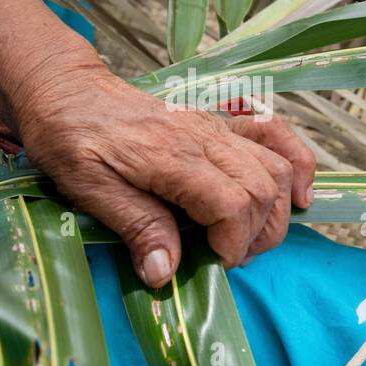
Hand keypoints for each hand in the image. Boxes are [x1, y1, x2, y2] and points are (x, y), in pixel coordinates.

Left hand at [11, 64, 314, 286]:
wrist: (66, 92)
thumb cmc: (70, 139)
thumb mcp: (88, 188)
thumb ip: (135, 226)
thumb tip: (165, 273)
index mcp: (171, 156)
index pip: (232, 203)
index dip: (233, 244)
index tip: (211, 266)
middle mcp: (204, 137)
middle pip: (263, 188)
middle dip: (257, 236)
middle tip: (225, 259)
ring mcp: (216, 127)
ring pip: (276, 166)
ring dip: (276, 211)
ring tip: (248, 239)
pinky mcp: (219, 123)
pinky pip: (274, 134)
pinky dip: (296, 163)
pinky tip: (298, 194)